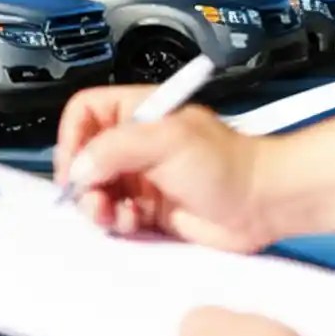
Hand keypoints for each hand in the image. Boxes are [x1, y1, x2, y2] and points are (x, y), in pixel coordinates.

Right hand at [53, 86, 272, 251]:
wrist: (261, 205)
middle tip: (92, 198)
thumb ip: (114, 149)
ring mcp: (141, 178)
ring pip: (96, 190)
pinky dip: (116, 223)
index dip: (72, 136)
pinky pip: (115, 216)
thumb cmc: (225, 164)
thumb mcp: (165, 141)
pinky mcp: (149, 210)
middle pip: (84, 156)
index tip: (75, 165)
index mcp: (138, 112)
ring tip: (112, 215)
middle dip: (83, 180)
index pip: (85, 113)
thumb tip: (79, 169)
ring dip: (97, 206)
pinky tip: (131, 223)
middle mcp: (135, 144)